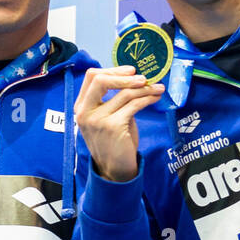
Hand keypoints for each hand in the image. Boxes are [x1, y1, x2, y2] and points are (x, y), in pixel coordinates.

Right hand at [73, 66, 163, 182]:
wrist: (114, 169)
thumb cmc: (113, 142)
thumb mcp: (106, 117)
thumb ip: (112, 100)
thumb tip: (133, 78)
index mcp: (81, 107)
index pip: (91, 77)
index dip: (112, 70)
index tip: (130, 70)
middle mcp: (85, 112)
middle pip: (100, 80)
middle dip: (124, 76)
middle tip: (142, 77)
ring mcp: (98, 119)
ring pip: (123, 93)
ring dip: (144, 88)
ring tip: (157, 87)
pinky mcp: (113, 126)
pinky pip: (134, 105)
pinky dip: (147, 98)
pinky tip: (155, 97)